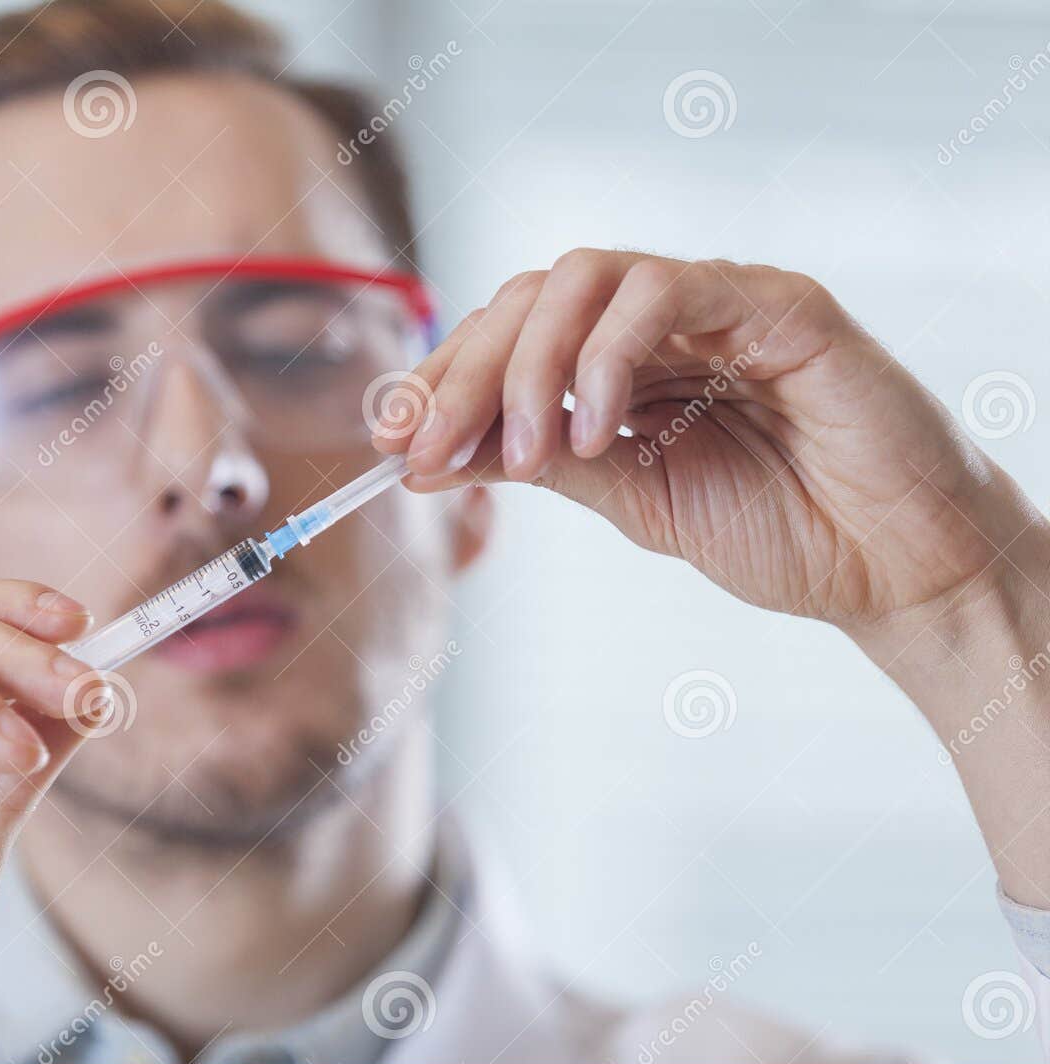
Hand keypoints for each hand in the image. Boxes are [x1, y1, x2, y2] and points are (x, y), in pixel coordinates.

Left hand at [384, 248, 1046, 632]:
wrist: (890, 567)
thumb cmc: (777, 527)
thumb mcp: (628, 498)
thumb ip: (538, 463)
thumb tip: (429, 454)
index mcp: (623, 357)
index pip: (510, 335)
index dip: (442, 381)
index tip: (392, 445)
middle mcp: (662, 317)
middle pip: (531, 296)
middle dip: (463, 373)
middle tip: (425, 451)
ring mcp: (720, 300)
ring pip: (584, 278)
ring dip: (529, 366)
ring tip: (525, 456)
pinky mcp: (781, 305)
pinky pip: (671, 292)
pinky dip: (611, 355)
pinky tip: (593, 429)